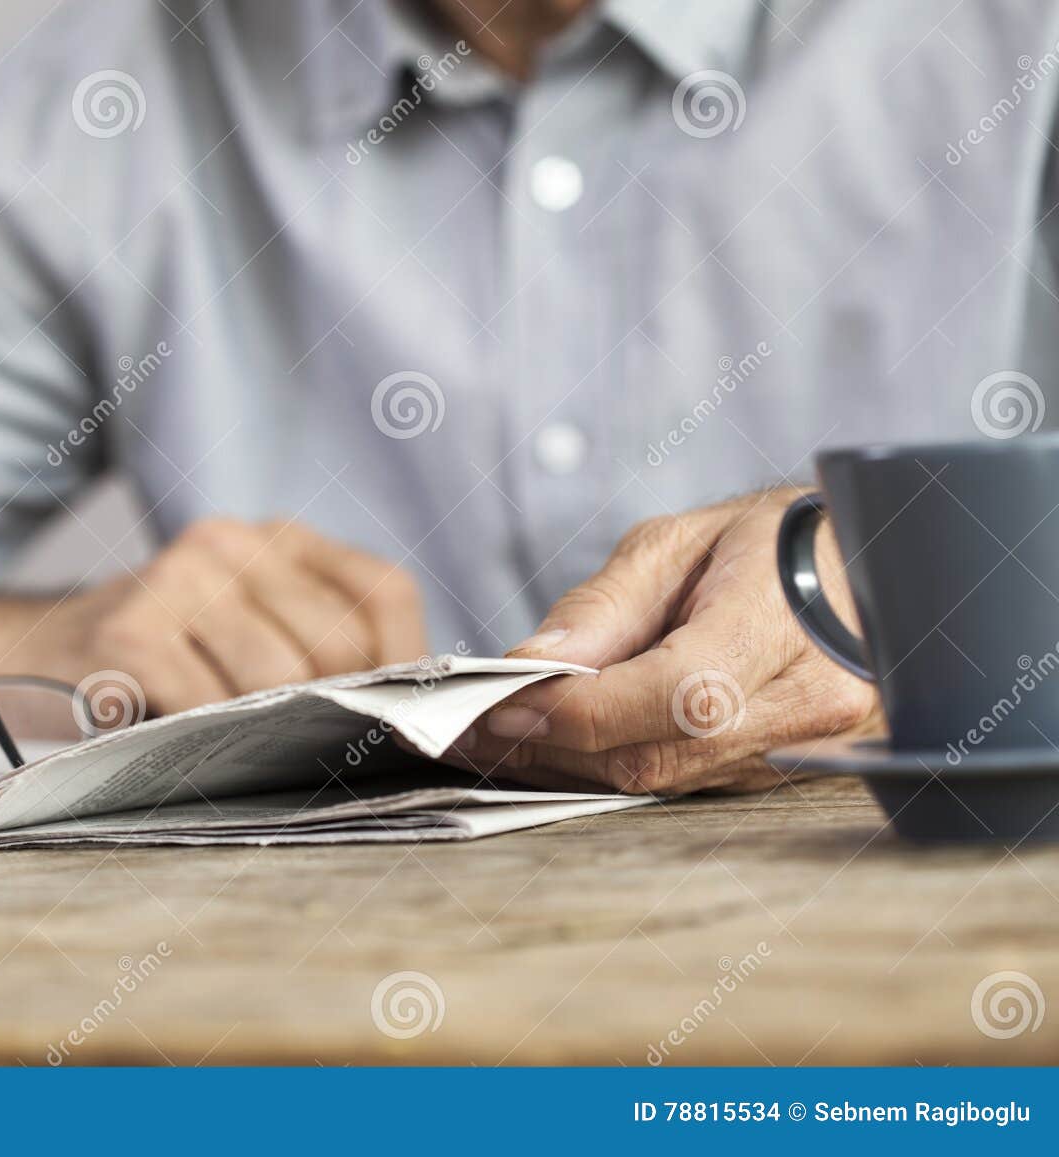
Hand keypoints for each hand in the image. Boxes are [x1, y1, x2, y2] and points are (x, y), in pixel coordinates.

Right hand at [51, 517, 426, 716]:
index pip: (382, 593)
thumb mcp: (255, 631)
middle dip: (331, 712)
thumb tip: (424, 718)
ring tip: (233, 742)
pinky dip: (207, 742)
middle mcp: (233, 542)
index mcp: (281, 539)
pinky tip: (183, 739)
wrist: (38, 653)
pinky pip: (209, 706)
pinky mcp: (130, 628)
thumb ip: (331, 654)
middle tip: (300, 747)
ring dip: (264, 733)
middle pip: (336, 645)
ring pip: (278, 681)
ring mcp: (178, 577)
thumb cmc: (171, 660)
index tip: (398, 722)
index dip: (406, 666)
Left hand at [454, 489, 880, 794]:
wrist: (866, 566)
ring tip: (495, 736)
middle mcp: (806, 706)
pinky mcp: (777, 774)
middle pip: (654, 753)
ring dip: (566, 764)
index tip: (496, 702)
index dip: (576, 710)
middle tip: (468, 727)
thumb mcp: (676, 542)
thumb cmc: (769, 539)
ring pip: (658, 780)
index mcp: (783, 627)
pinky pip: (677, 782)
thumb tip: (529, 667)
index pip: (673, 694)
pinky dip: (607, 766)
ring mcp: (800, 751)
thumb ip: (602, 610)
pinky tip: (556, 744)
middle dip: (548, 745)